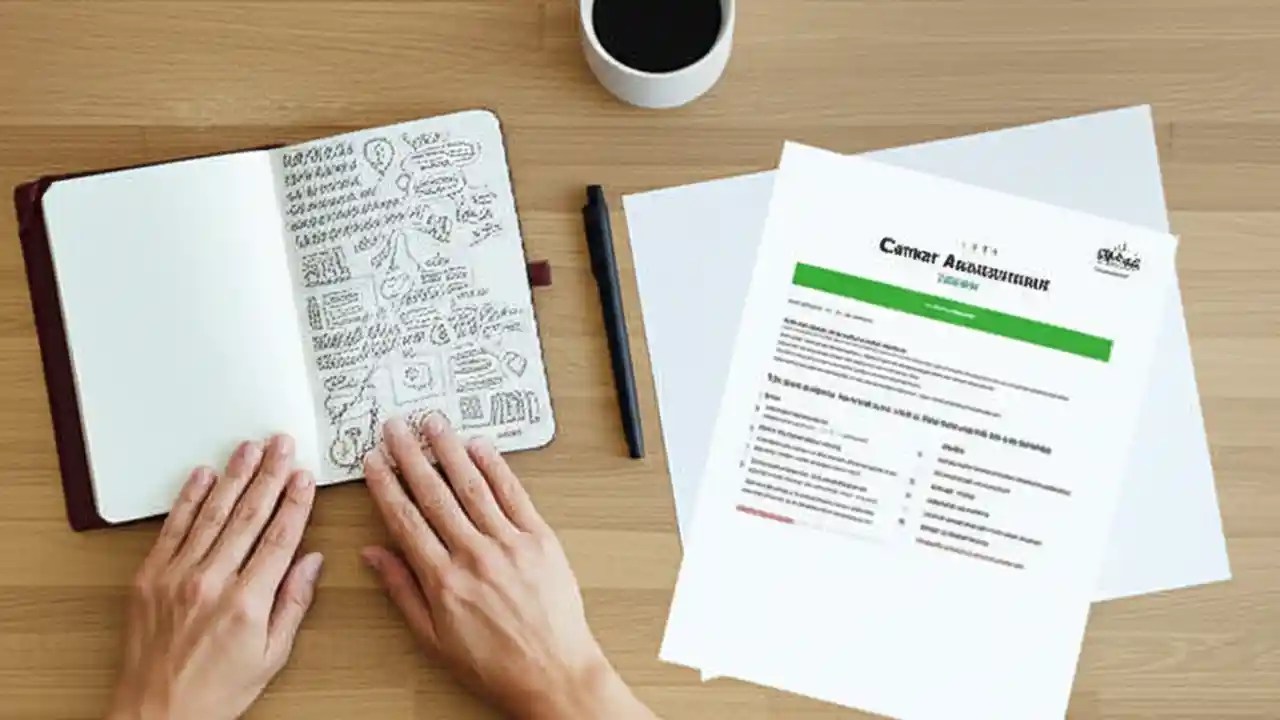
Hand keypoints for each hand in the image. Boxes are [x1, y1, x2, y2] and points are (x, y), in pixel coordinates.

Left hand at [108, 435, 322, 719]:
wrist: (156, 714)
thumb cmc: (216, 692)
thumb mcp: (272, 655)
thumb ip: (294, 603)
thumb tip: (311, 561)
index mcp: (248, 602)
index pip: (280, 537)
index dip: (295, 502)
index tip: (304, 477)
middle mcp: (211, 582)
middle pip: (248, 516)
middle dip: (269, 475)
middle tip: (282, 445)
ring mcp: (176, 576)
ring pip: (212, 514)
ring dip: (233, 476)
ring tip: (249, 448)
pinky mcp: (149, 577)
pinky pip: (172, 529)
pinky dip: (188, 499)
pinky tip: (203, 475)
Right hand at [361, 416, 657, 719]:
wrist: (553, 672)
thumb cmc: (494, 663)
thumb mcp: (433, 637)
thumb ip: (402, 590)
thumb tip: (373, 554)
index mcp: (443, 580)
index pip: (405, 519)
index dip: (386, 486)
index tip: (373, 461)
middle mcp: (474, 555)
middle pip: (434, 494)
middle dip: (410, 456)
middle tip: (395, 427)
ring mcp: (510, 544)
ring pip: (472, 486)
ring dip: (449, 450)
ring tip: (432, 423)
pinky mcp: (540, 539)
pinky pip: (514, 495)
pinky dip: (495, 467)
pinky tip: (479, 447)